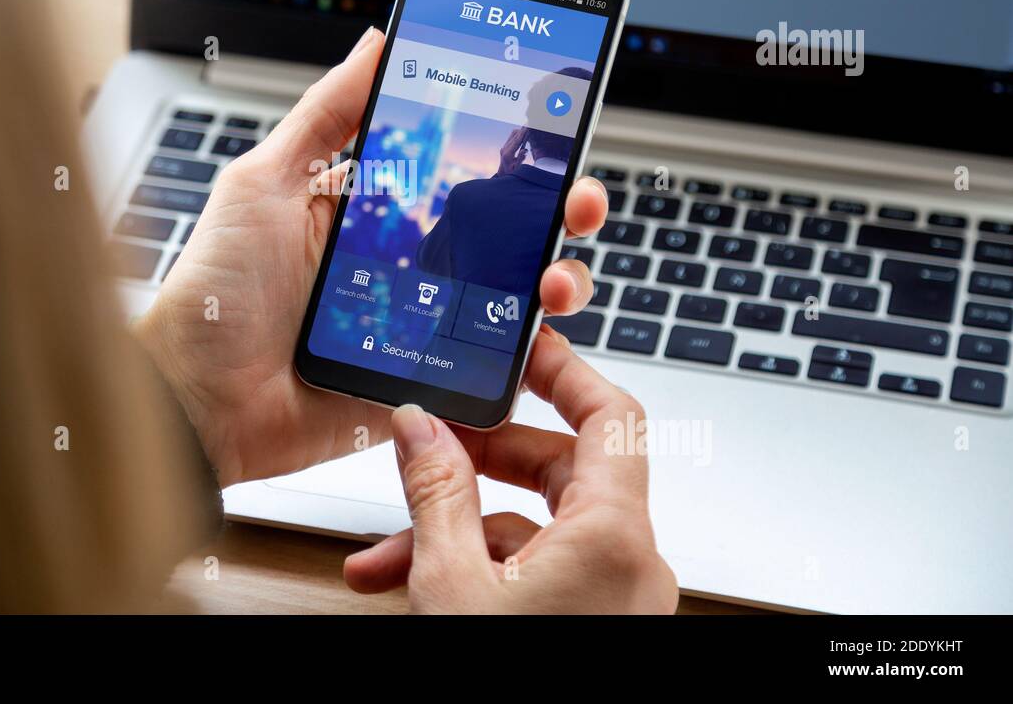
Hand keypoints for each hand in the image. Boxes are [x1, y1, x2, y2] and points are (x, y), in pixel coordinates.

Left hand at [136, 27, 609, 486]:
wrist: (196, 402)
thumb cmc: (215, 291)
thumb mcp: (264, 182)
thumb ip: (326, 115)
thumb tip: (377, 40)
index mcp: (369, 206)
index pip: (457, 167)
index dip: (509, 152)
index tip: (551, 131)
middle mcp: (401, 259)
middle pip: (502, 229)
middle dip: (557, 210)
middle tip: (578, 201)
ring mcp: (416, 320)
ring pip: (511, 294)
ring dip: (554, 278)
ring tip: (554, 277)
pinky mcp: (420, 377)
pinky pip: (488, 362)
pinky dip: (525, 350)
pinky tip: (536, 334)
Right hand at [343, 328, 678, 613]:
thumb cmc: (512, 688)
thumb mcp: (453, 585)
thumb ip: (435, 491)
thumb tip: (420, 426)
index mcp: (614, 536)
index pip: (612, 415)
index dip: (565, 369)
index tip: (520, 343)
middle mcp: (628, 561)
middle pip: (562, 467)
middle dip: (481, 456)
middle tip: (429, 439)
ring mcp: (612, 595)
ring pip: (535, 526)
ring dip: (457, 525)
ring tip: (386, 549)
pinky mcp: (590, 621)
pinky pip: (535, 570)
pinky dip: (475, 566)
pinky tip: (407, 578)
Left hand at [495, 126, 527, 176]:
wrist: (502, 174)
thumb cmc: (511, 173)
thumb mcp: (517, 168)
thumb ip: (520, 159)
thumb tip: (524, 150)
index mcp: (507, 154)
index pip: (516, 141)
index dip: (522, 134)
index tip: (527, 128)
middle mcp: (504, 149)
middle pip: (514, 136)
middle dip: (522, 130)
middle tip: (529, 124)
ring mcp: (504, 147)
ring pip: (512, 135)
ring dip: (520, 131)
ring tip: (527, 128)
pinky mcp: (505, 146)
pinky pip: (512, 137)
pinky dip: (518, 134)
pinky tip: (524, 133)